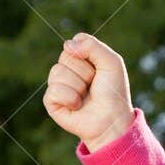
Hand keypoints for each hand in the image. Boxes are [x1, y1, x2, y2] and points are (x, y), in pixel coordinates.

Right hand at [43, 32, 134, 150]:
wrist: (111, 120)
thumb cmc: (113, 92)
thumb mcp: (112, 63)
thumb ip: (93, 45)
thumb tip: (67, 45)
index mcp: (80, 59)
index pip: (73, 44)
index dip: (88, 56)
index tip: (99, 70)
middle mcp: (67, 70)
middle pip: (65, 57)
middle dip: (84, 72)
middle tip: (93, 85)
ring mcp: (58, 85)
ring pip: (57, 72)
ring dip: (78, 86)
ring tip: (86, 97)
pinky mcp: (51, 101)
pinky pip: (54, 90)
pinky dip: (70, 98)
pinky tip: (77, 106)